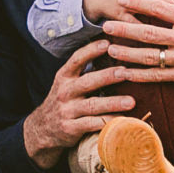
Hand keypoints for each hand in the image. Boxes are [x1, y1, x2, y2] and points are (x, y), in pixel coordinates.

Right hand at [21, 38, 137, 168]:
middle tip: (126, 72)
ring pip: (92, 105)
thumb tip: (112, 53)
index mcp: (64, 77)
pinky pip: (92, 124)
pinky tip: (123, 121)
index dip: (91, 51)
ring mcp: (67, 111)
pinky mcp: (71, 128)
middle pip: (87, 82)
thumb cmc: (63, 101)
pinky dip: (108, 123)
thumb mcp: (66, 83)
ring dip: (113, 103)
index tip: (107, 43)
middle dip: (107, 76)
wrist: (42, 129)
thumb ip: (84, 71)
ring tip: (131, 101)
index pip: (76, 60)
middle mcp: (65, 92)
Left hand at [105, 0, 173, 114]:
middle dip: (125, 29)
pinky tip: (124, 73)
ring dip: (128, 54)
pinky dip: (140, 75)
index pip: (160, 9)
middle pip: (150, 33)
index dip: (139, 4)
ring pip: (151, 57)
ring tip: (110, 49)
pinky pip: (158, 76)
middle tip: (105, 26)